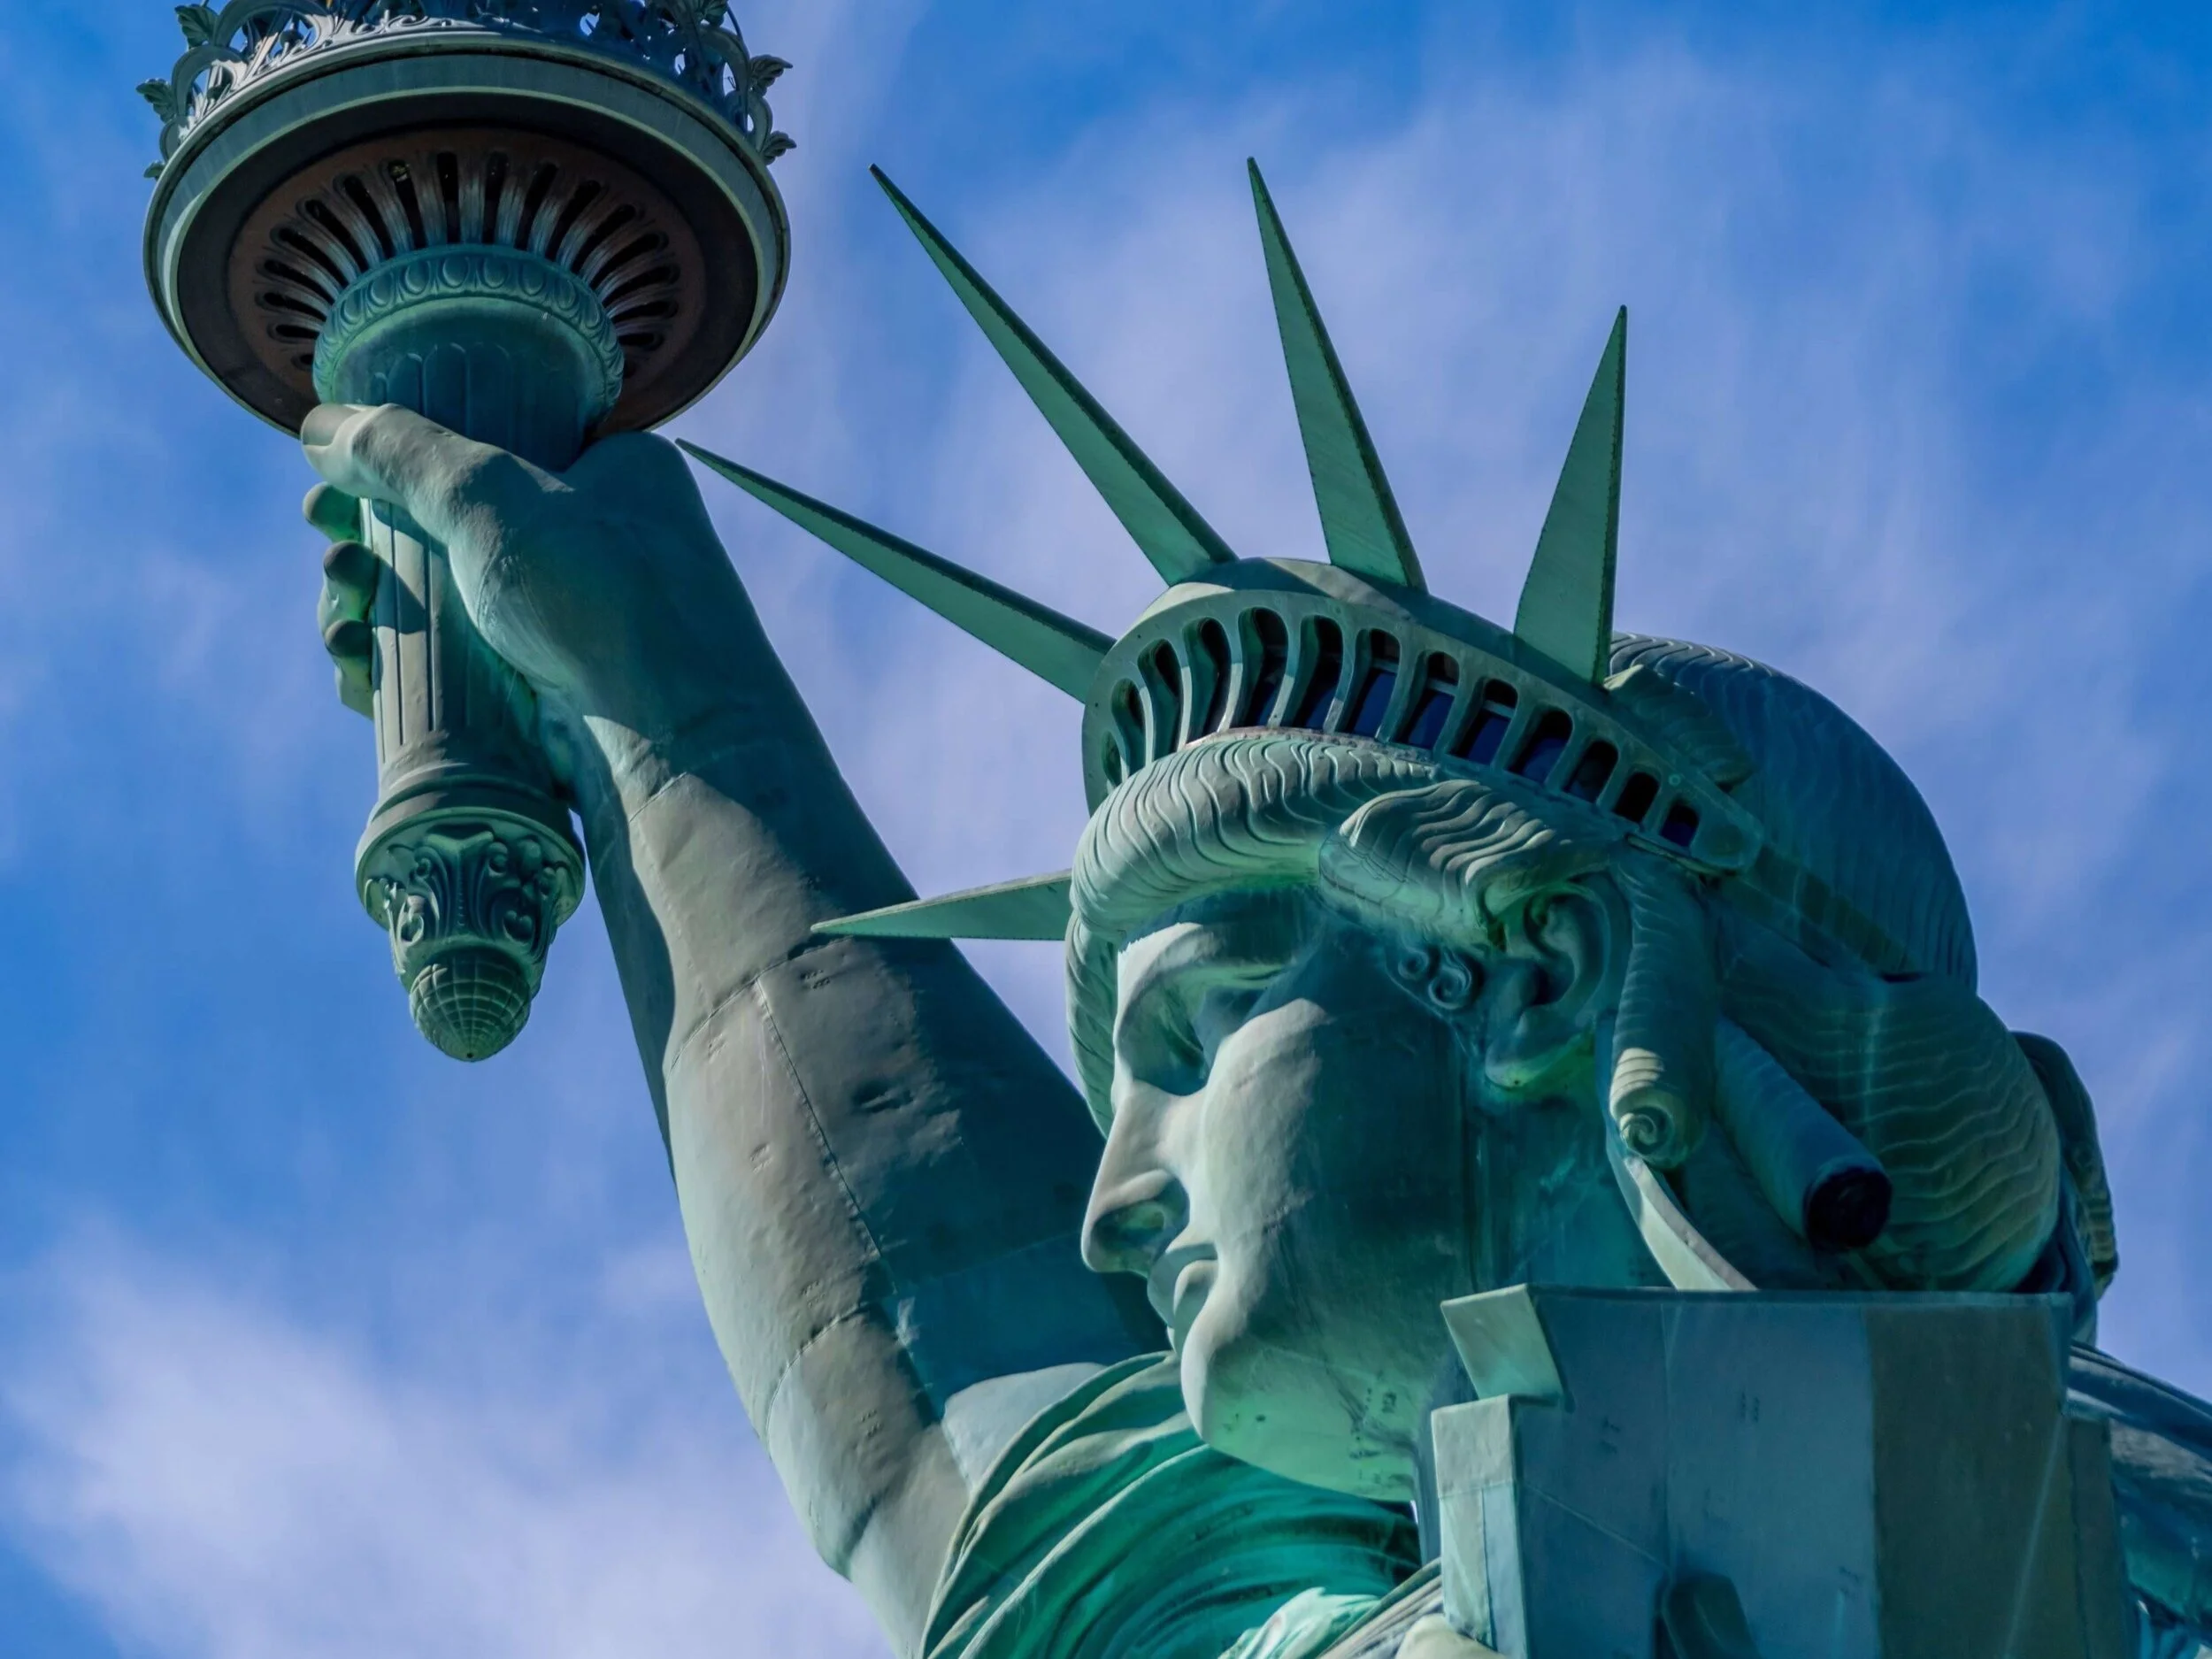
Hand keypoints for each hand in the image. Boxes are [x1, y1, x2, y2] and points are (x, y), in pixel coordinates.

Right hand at [301, 403, 755, 787]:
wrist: (675, 746)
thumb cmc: (603, 597)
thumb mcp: (494, 493)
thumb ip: (404, 452)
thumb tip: (320, 425)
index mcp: (616, 474)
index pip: (496, 447)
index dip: (407, 463)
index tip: (334, 480)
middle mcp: (601, 546)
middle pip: (453, 531)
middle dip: (371, 544)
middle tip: (328, 551)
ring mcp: (574, 629)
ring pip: (445, 608)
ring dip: (372, 608)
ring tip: (339, 622)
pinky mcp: (547, 701)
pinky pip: (455, 675)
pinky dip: (398, 670)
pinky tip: (354, 671)